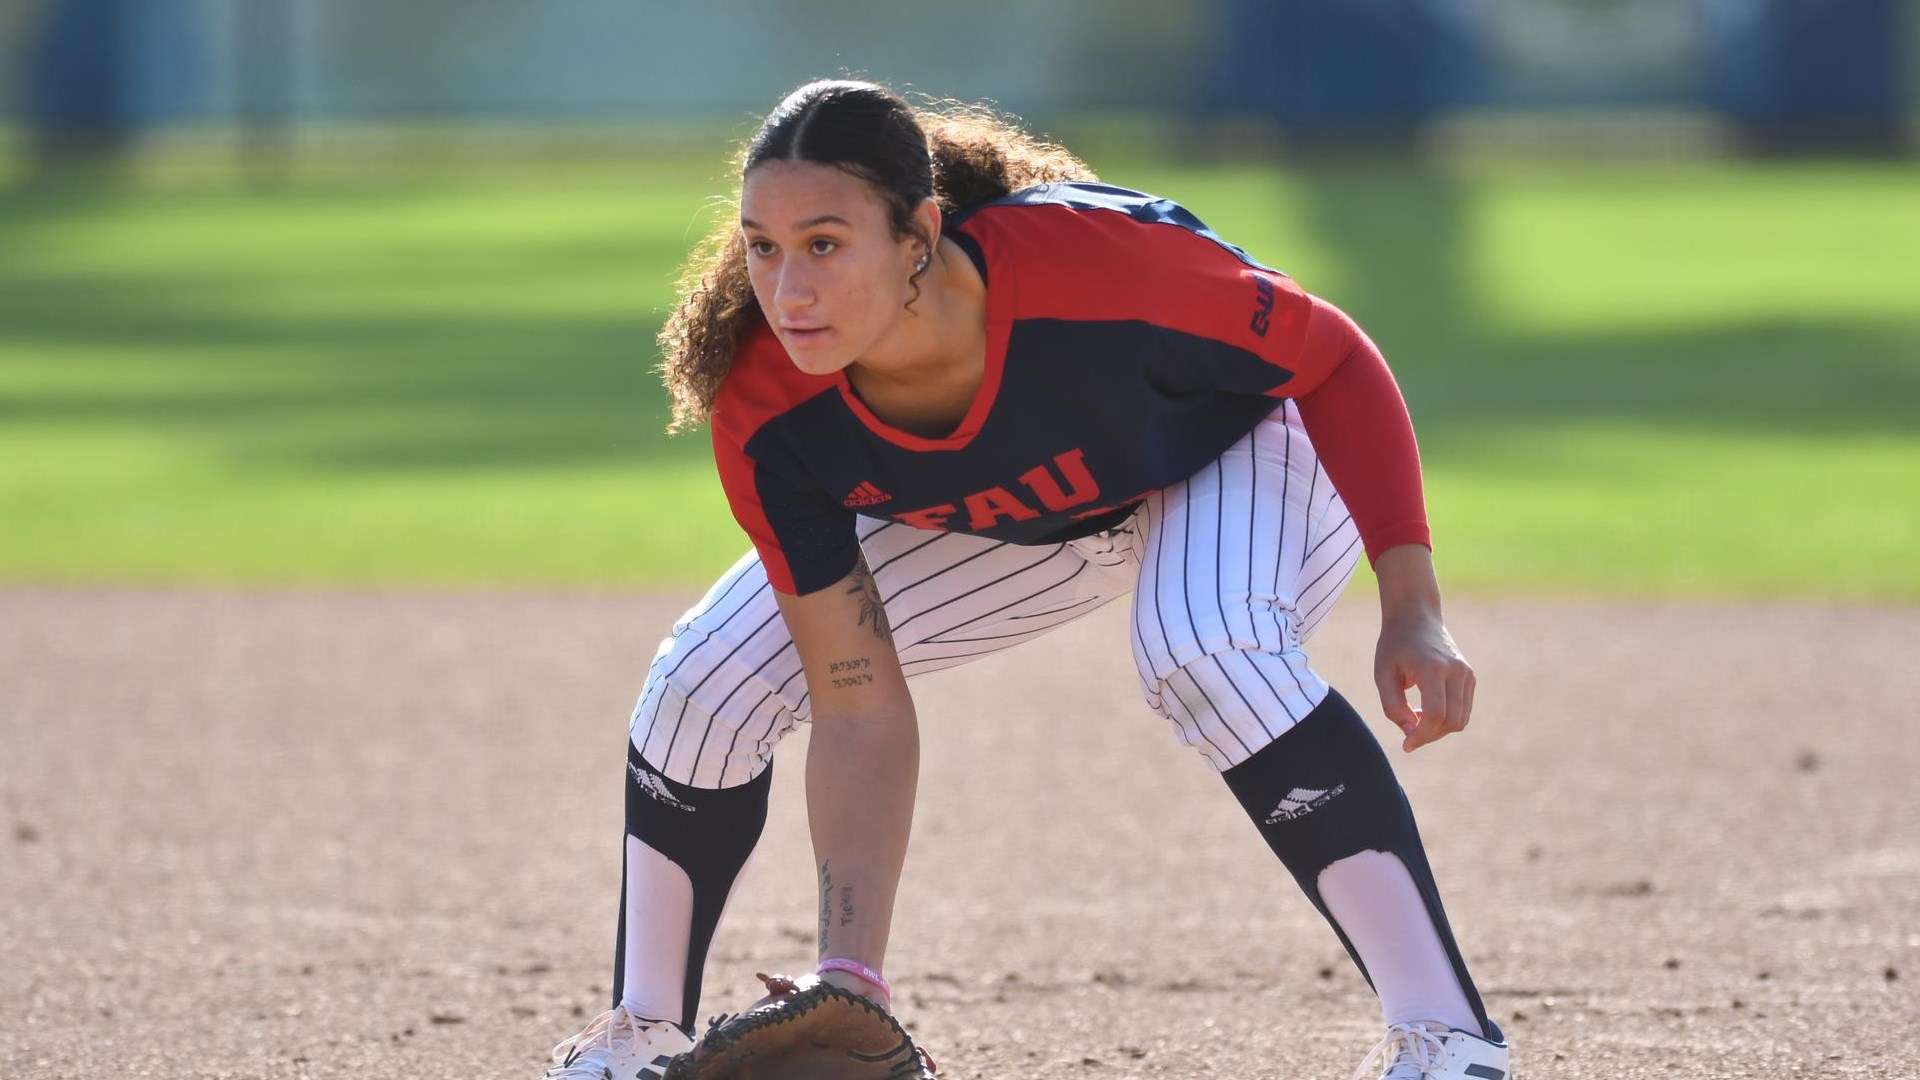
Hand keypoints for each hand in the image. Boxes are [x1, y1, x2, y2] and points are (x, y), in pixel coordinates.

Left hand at [1370, 545, 1474, 752]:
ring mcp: (1467, 673)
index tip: (1406, 745)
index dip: (1422, 735)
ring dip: (1439, 729)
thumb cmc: (1395, 645)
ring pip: (1462, 719)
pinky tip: (1427, 710)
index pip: (1436, 714)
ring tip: (1416, 717)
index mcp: (1433, 668)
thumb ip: (1393, 706)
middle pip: (1452, 721)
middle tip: (1408, 734)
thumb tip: (1411, 732)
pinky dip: (1447, 718)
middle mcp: (1457, 671)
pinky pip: (1464, 710)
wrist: (1416, 616)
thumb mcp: (1382, 674)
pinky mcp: (1470, 676)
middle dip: (1431, 735)